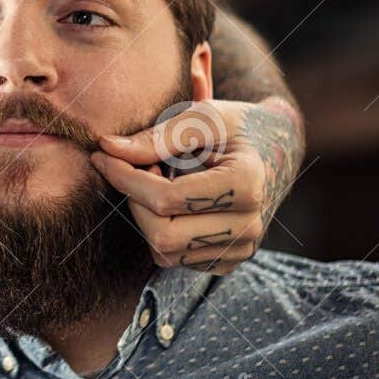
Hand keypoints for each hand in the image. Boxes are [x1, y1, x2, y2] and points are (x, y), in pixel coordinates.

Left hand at [89, 99, 300, 274]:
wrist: (275, 150)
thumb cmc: (234, 127)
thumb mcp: (203, 116)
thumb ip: (158, 135)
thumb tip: (109, 148)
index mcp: (246, 186)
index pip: (167, 198)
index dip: (126, 177)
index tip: (103, 154)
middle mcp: (249, 226)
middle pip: (162, 235)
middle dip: (135, 200)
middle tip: (139, 167)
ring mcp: (240, 250)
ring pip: (164, 251)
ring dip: (146, 215)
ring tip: (159, 180)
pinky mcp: (226, 262)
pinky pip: (173, 258)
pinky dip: (160, 230)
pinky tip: (171, 203)